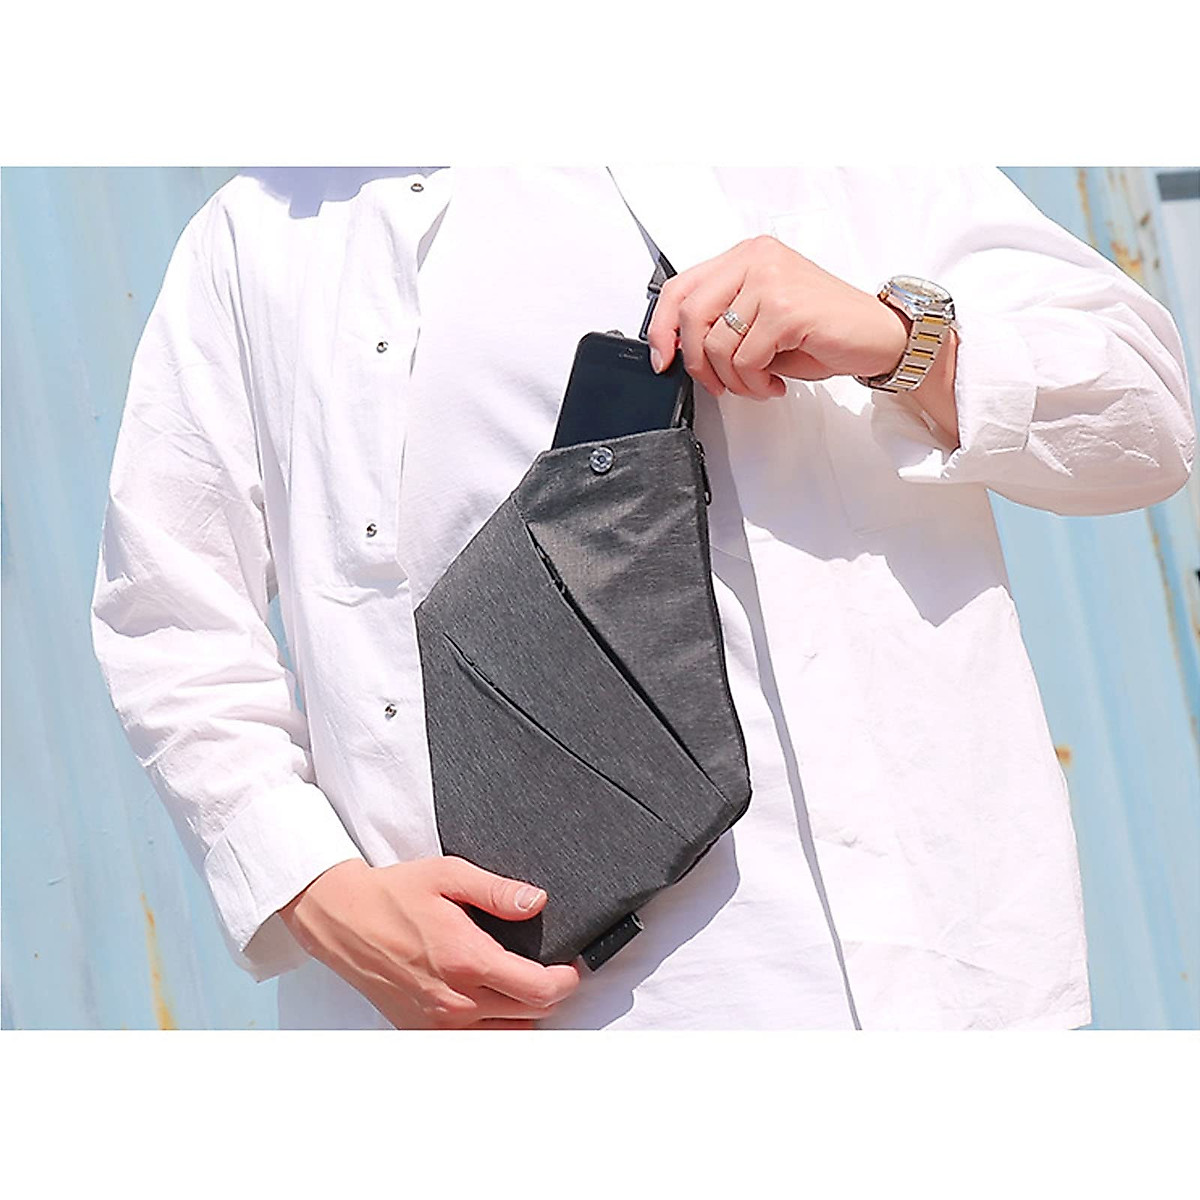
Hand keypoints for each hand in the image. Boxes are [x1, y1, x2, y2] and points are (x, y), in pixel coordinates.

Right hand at [278, 857, 581, 1029]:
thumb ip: (497, 890)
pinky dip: (493, 1028)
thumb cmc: (394, 894)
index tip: (570, 966)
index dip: (566, 980)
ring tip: (523, 984)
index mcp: (468, 960)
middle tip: (552, 969)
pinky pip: (474, 1042)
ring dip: (524, 1014)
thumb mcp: (449, 875)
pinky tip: (491, 1001)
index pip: (539, 991)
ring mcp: (437, 1022)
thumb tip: (538, 901)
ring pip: (506, 1035)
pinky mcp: (421, 1030)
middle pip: (531, 1015)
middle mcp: (456, 1001)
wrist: (343, 920)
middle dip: (550, 993)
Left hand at [646, 235, 908, 400]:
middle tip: (718, 385)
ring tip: (759, 384)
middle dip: (698, 363)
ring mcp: (771, 280)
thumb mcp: (761, 318)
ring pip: (717, 344)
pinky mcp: (785, 309)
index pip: (680, 287)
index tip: (663, 359)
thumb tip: (678, 348)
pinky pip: (745, 359)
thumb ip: (724, 320)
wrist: (878, 335)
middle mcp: (756, 259)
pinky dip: (755, 382)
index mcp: (746, 256)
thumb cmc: (823, 329)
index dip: (661, 328)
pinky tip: (775, 382)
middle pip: (691, 315)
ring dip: (734, 380)